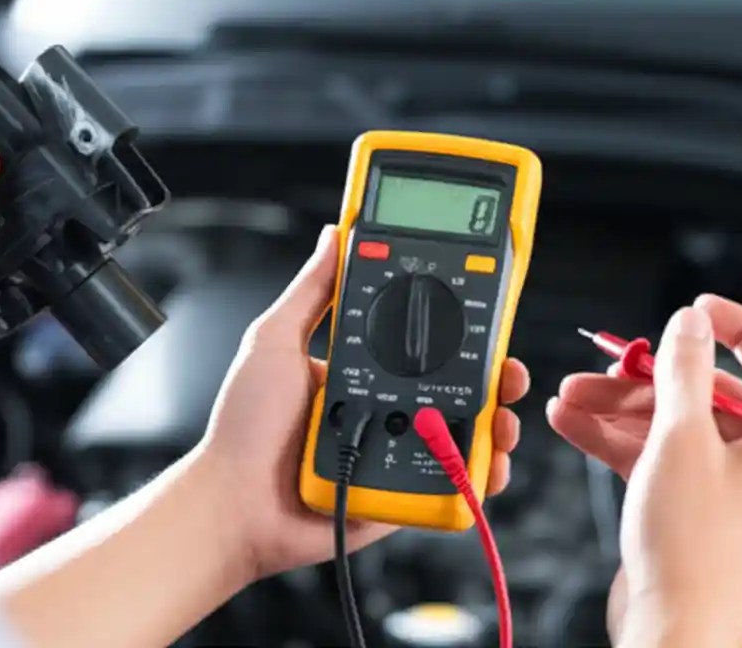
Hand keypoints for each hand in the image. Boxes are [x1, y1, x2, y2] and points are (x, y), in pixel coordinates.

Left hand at [196, 225, 527, 579]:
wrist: (234, 506)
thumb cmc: (244, 429)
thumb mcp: (274, 341)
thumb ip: (311, 291)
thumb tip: (334, 236)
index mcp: (361, 370)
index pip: (422, 342)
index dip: (459, 330)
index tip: (485, 316)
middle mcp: (385, 407)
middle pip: (457, 386)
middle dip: (494, 376)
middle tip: (507, 370)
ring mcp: (397, 451)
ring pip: (464, 433)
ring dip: (496, 424)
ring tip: (502, 418)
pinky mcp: (403, 493)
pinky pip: (453, 482)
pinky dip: (480, 475)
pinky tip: (489, 463)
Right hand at [549, 295, 741, 646]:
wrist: (672, 636)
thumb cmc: (694, 555)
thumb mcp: (682, 441)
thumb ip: (683, 373)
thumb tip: (689, 326)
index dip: (735, 328)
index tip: (698, 308)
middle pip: (709, 399)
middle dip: (646, 381)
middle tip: (604, 366)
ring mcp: (734, 495)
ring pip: (678, 431)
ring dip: (622, 411)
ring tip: (571, 397)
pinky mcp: (699, 516)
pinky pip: (665, 463)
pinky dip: (624, 444)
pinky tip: (578, 425)